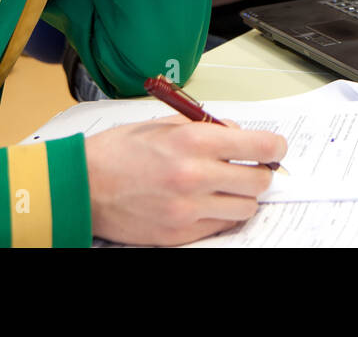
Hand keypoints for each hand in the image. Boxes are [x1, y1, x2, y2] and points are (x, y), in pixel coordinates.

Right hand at [85, 118, 286, 245]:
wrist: (82, 186)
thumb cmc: (118, 152)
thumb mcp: (164, 124)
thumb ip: (206, 128)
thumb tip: (238, 135)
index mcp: (193, 141)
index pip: (259, 147)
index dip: (275, 147)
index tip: (275, 148)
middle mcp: (194, 175)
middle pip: (258, 181)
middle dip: (260, 172)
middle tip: (251, 168)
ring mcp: (188, 208)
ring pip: (245, 207)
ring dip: (242, 196)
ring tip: (226, 186)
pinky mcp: (179, 233)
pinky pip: (221, 225)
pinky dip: (221, 213)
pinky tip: (207, 202)